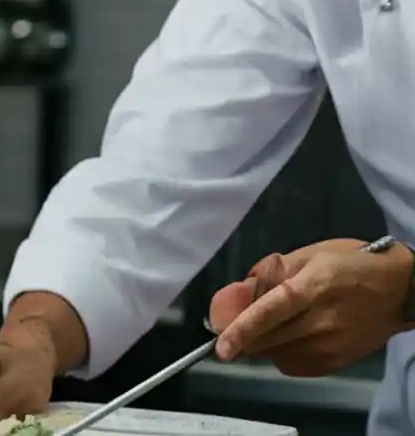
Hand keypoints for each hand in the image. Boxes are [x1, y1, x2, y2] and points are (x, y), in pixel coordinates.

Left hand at [208, 238, 413, 375]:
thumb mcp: (311, 254)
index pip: (269, 313)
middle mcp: (321, 321)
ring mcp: (330, 346)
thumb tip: (238, 294)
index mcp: (312, 287)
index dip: (241, 330)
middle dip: (243, 334)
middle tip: (238, 321)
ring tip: (277, 322)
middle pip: (266, 339)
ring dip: (263, 341)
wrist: (401, 291)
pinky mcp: (336, 362)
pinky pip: (292, 364)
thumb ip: (270, 273)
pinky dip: (280, 352)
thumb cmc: (353, 264)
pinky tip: (292, 334)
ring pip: (275, 353)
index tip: (221, 347)